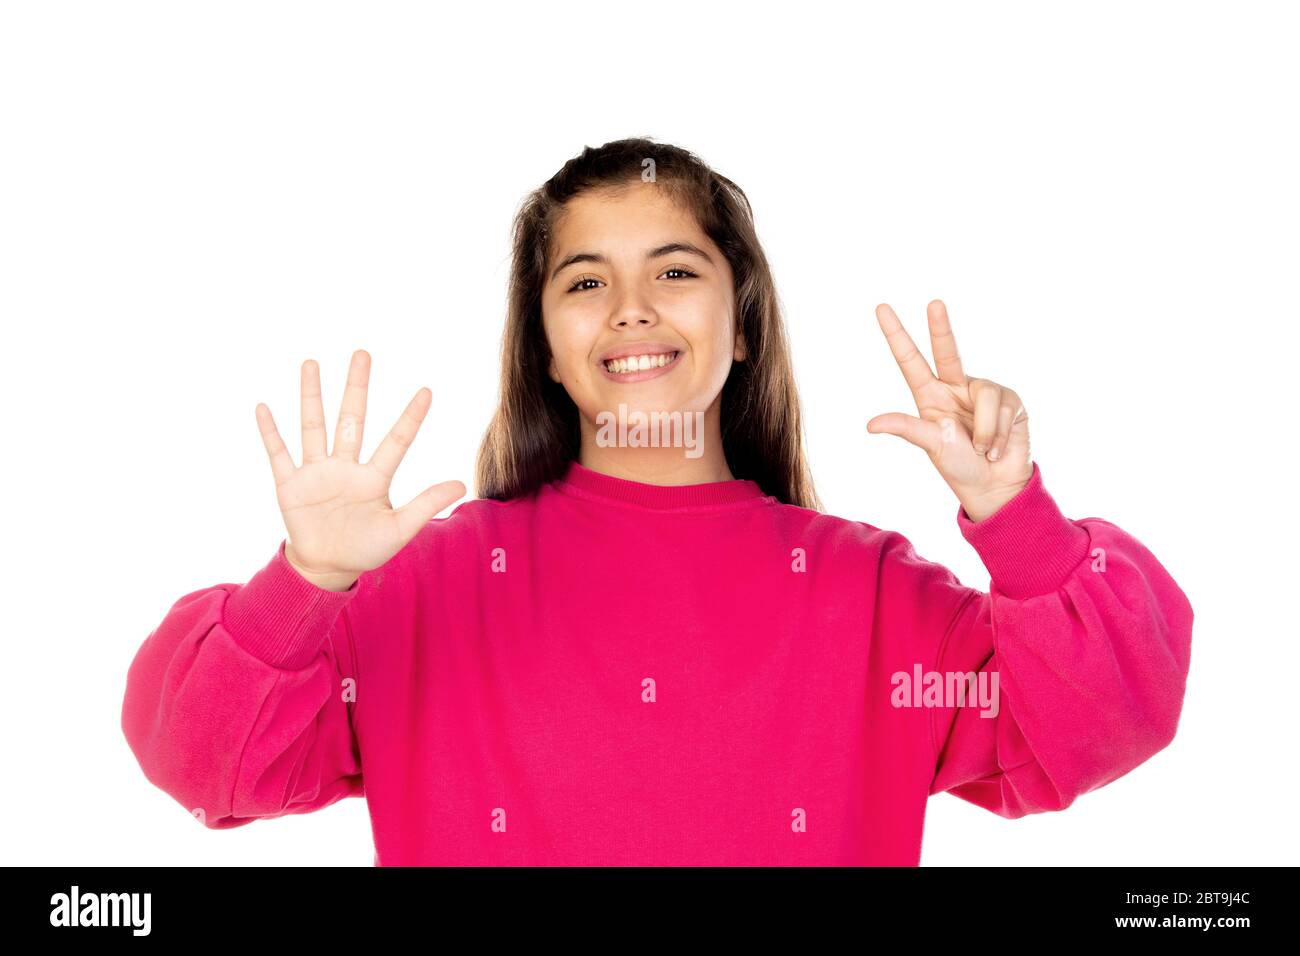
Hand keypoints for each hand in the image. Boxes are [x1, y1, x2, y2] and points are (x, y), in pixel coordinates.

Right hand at [255, 349, 465, 588]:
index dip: (411, 418)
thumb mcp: (400, 529)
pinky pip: (279, 454)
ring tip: (311, 363)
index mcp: (375, 477)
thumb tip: (462, 484)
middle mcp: (346, 467)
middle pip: (352, 419)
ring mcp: (317, 473)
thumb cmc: (366, 549)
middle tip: (362, 354)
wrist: (327, 568)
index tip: (427, 392)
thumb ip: (426, 504)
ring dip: (312, 396)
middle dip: (357, 387)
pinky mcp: (290, 485)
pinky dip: (270, 432)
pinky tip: (264, 407)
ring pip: (314, 427)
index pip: (396, 441)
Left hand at [866, 300, 1031, 521]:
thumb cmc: (958, 466)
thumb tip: (870, 424)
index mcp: (930, 395)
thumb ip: (906, 428)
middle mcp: (956, 387)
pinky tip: (997, 448)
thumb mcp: (931, 445)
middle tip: (934, 302)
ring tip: (982, 450)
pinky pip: (1002, 408)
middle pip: (948, 351)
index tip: (881, 307)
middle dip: (940, 327)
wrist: (994, 485)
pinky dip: (997, 434)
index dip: (896, 334)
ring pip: (984, 395)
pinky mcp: (1010, 400)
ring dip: (983, 431)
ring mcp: (983, 392)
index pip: (910, 360)